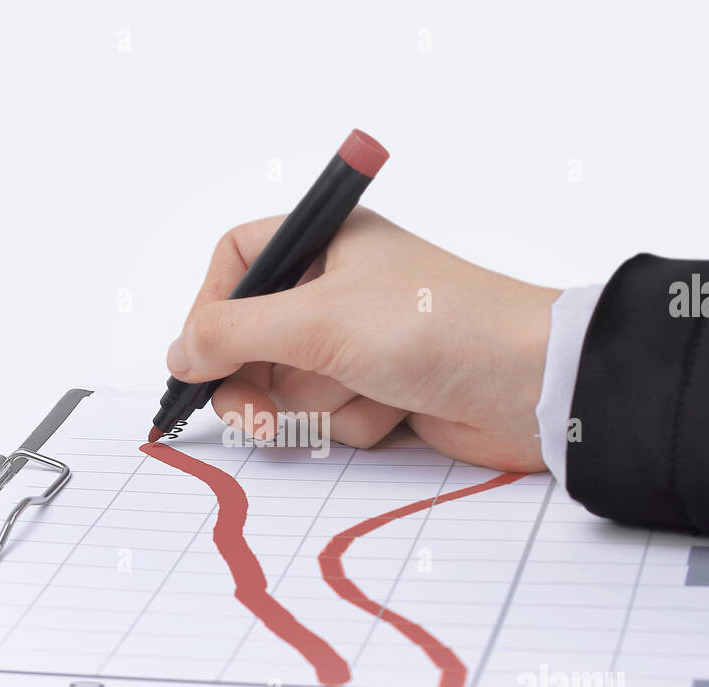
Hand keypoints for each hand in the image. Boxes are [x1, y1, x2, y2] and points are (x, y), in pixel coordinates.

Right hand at [167, 208, 558, 472]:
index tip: (199, 356)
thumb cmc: (434, 327)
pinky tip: (397, 410)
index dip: (211, 308)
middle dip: (260, 382)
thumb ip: (233, 333)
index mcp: (326, 242)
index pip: (238, 260)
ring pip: (291, 387)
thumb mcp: (318, 321)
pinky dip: (357, 421)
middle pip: (253, 338)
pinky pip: (332, 416)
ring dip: (321, 404)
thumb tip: (178, 352)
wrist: (531, 387)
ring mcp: (359, 343)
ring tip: (367, 393)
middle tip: (260, 413)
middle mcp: (338, 288)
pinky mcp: (381, 390)